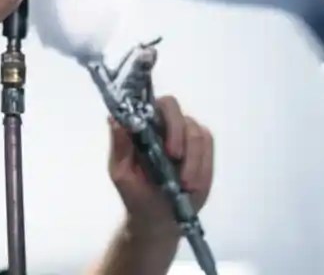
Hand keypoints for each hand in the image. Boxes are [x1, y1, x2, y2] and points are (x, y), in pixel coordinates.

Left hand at [107, 96, 213, 239]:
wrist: (159, 218)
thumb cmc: (136, 195)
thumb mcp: (122, 175)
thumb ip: (120, 147)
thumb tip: (115, 120)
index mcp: (143, 126)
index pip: (153, 104)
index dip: (160, 115)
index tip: (160, 140)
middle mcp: (165, 124)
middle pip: (174, 109)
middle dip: (177, 133)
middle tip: (174, 157)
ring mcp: (186, 134)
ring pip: (195, 131)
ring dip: (192, 159)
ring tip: (184, 184)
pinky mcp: (203, 148)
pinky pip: (208, 144)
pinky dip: (201, 165)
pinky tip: (192, 183)